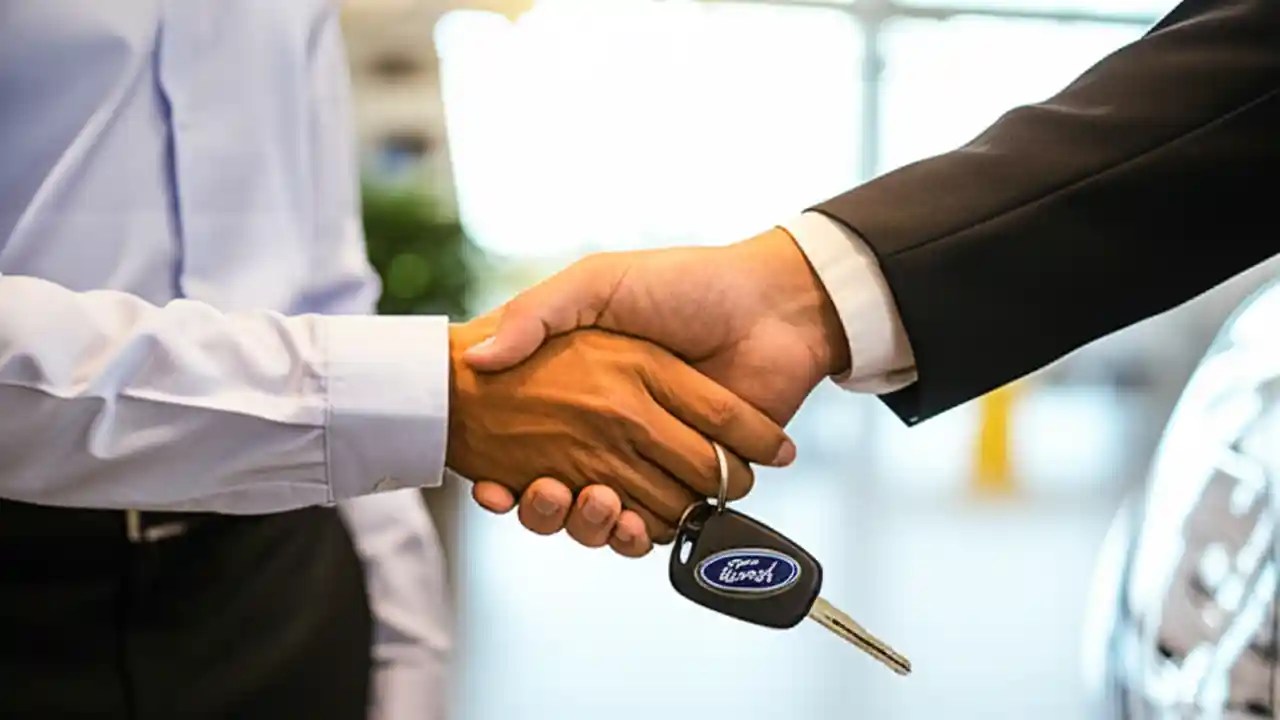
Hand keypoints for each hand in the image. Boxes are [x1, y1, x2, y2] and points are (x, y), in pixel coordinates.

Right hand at [447, 318, 794, 542]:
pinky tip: (620, 522)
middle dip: (546, 504)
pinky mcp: (707, 483)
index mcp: (595, 392)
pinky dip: (634, 537)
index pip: (536, 445)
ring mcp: (663, 460)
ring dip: (584, 523)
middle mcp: (623, 432)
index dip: (509, 471)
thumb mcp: (595, 282)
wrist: (770, 302)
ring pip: (608, 518)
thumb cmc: (681, 284)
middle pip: (568, 493)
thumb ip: (537, 313)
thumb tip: (475, 358)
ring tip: (579, 499)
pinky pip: (663, 527)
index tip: (490, 482)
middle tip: (544, 490)